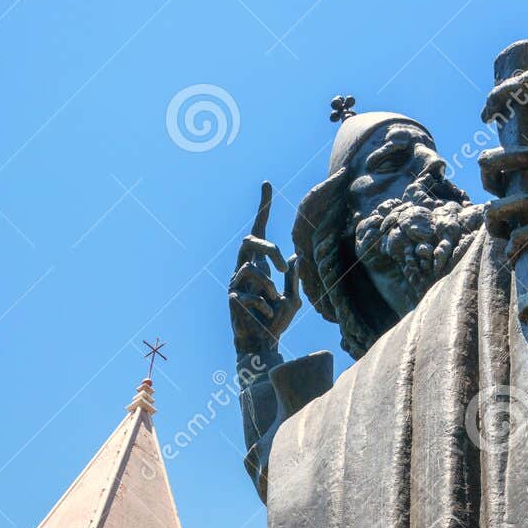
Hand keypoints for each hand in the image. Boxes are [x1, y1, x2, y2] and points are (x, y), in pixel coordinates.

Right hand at [228, 182, 299, 354]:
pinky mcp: (231, 298)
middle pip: (249, 241)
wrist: (263, 343)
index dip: (263, 208)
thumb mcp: (292, 298)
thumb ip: (293, 279)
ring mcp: (236, 282)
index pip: (260, 230)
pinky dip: (263, 305)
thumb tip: (295, 257)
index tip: (267, 184)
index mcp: (260, 263)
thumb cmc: (277, 320)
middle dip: (268, 250)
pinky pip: (248, 293)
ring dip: (268, 286)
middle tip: (283, 269)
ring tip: (274, 302)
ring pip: (250, 269)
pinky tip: (266, 315)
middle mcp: (244, 268)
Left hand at [481, 74, 527, 274]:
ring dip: (495, 223)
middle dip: (486, 175)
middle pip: (493, 159)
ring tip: (502, 229)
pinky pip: (519, 240)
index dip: (499, 95)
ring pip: (497, 209)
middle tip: (495, 186)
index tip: (488, 113)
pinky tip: (516, 254)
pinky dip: (513, 251)